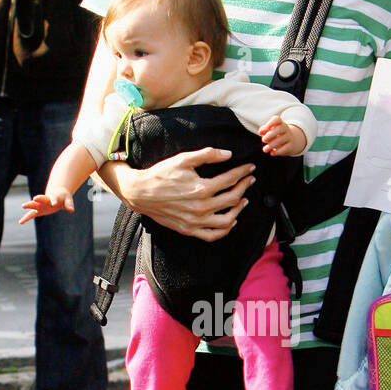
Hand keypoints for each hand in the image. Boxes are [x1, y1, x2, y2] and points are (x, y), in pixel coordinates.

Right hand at [18, 188, 73, 222]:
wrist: (57, 194)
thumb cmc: (63, 198)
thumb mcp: (68, 200)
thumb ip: (69, 205)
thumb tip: (71, 210)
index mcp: (54, 197)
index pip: (54, 198)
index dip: (54, 200)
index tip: (54, 203)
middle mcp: (45, 200)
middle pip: (42, 199)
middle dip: (39, 199)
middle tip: (35, 198)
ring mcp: (41, 205)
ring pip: (34, 205)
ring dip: (29, 205)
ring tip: (23, 205)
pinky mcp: (38, 210)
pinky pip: (31, 214)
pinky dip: (26, 218)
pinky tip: (20, 222)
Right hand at [112, 147, 255, 241]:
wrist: (140, 192)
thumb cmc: (161, 174)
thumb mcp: (183, 159)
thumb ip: (207, 155)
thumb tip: (228, 154)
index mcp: (202, 188)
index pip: (230, 180)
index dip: (243, 172)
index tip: (250, 168)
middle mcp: (201, 207)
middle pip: (233, 199)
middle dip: (244, 187)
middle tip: (250, 180)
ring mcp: (196, 221)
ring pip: (227, 220)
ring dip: (239, 209)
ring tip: (243, 200)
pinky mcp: (189, 230)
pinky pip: (213, 235)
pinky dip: (225, 230)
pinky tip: (231, 221)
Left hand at [259, 116, 306, 156]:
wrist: (292, 141)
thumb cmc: (276, 134)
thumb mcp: (270, 131)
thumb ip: (264, 130)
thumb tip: (260, 132)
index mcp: (280, 123)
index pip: (277, 119)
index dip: (271, 123)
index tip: (266, 128)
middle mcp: (285, 129)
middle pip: (279, 129)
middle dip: (270, 135)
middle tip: (263, 140)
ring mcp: (289, 137)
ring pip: (281, 140)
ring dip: (271, 145)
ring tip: (265, 149)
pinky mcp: (291, 146)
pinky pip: (285, 148)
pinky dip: (277, 151)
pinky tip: (272, 153)